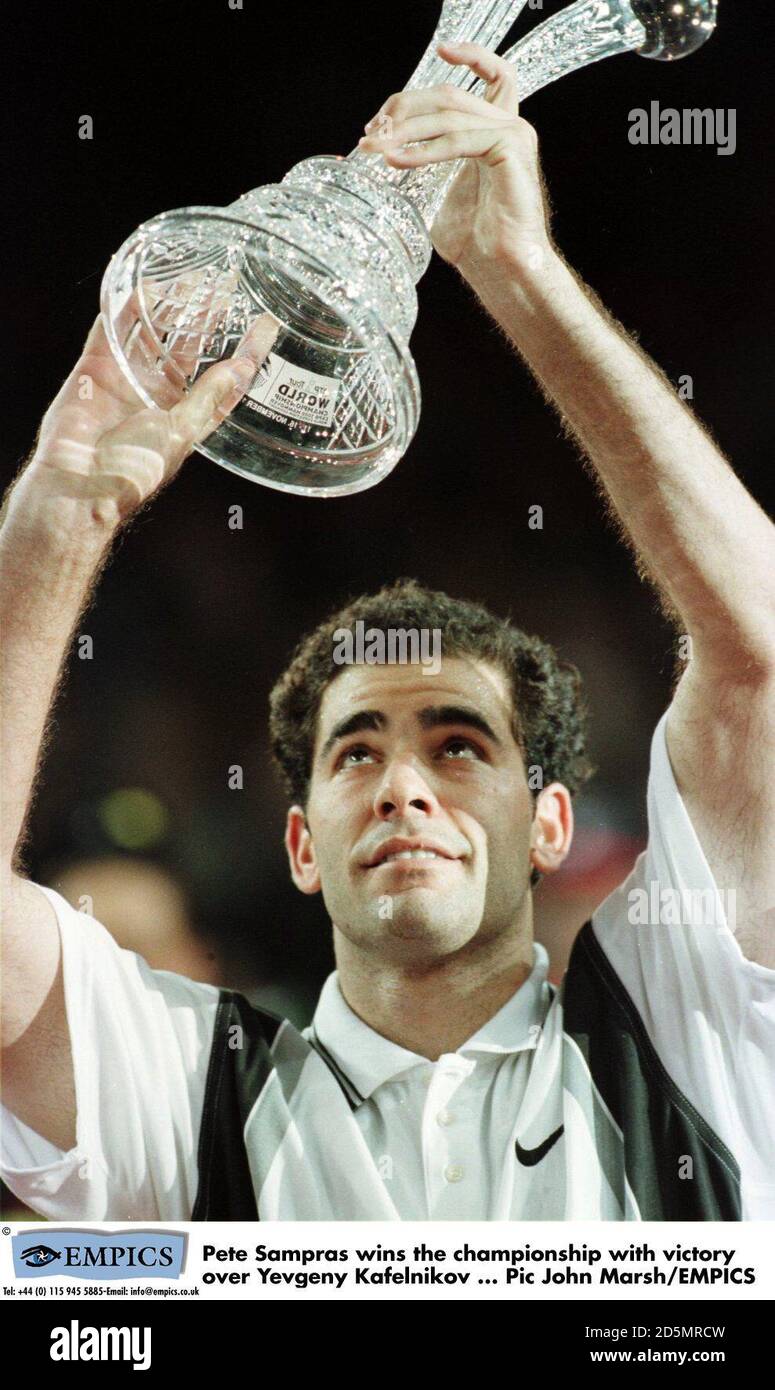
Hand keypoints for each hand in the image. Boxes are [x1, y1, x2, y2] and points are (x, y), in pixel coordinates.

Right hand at [28, 290, 278, 525]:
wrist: (79, 482)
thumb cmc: (133, 470)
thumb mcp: (182, 433)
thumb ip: (208, 397)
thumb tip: (241, 367)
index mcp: (187, 414)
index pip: (225, 376)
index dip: (246, 351)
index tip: (265, 324)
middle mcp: (160, 393)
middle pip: (189, 346)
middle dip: (207, 315)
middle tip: (225, 282)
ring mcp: (128, 377)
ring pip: (153, 331)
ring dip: (170, 305)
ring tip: (190, 275)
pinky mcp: (97, 366)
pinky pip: (113, 328)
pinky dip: (124, 306)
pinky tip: (141, 283)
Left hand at [359, 42, 553, 281]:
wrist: (501, 270)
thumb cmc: (472, 242)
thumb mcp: (433, 195)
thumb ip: (415, 166)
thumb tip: (367, 154)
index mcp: (495, 131)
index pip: (489, 75)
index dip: (466, 56)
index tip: (437, 53)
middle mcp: (508, 126)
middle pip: (451, 94)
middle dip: (404, 108)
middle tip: (371, 132)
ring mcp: (513, 135)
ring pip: (450, 113)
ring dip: (405, 130)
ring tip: (375, 149)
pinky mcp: (511, 149)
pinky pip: (459, 139)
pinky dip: (424, 150)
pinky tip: (396, 161)